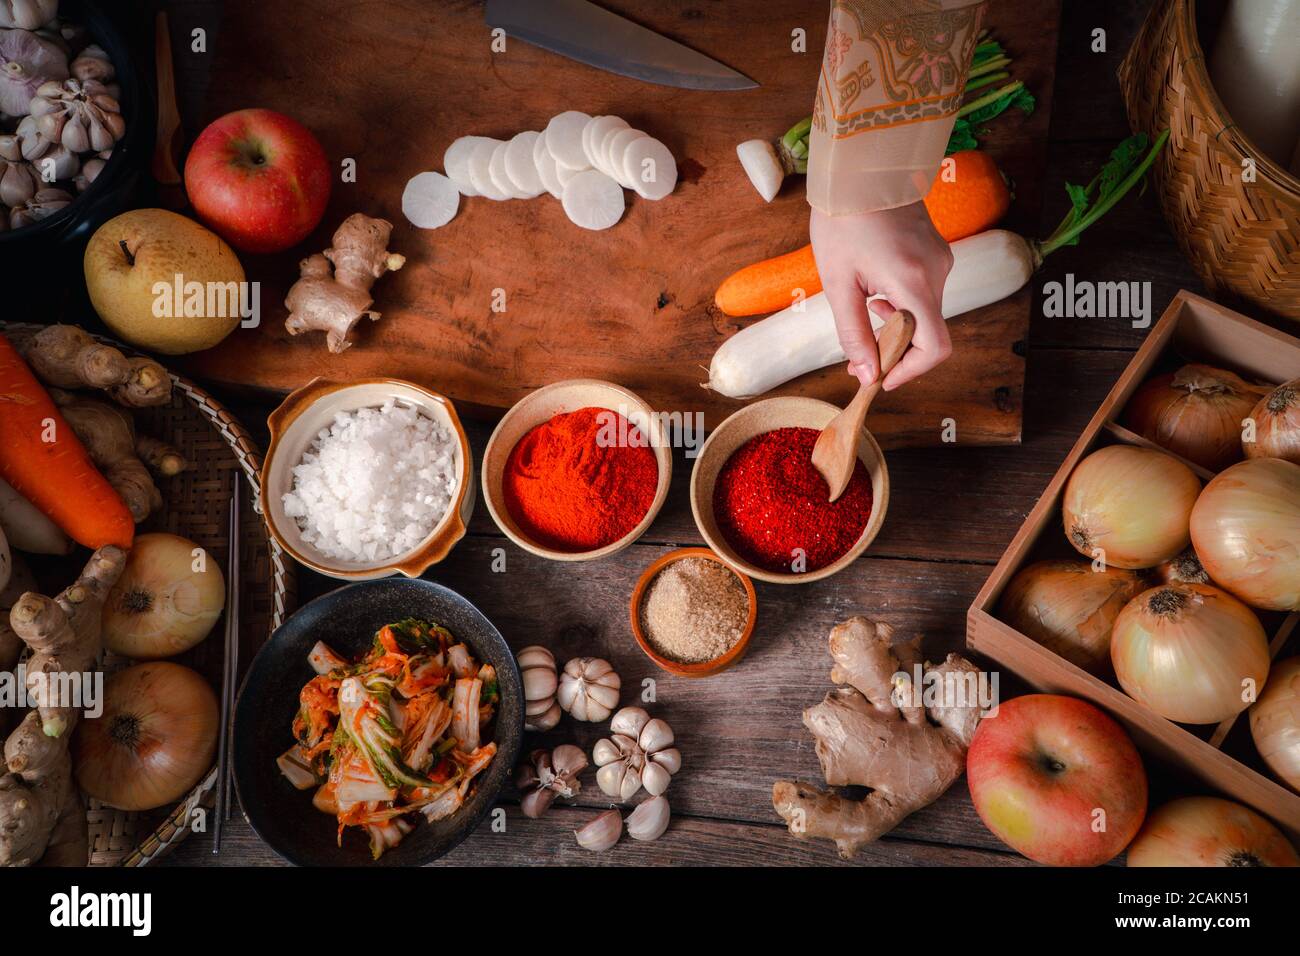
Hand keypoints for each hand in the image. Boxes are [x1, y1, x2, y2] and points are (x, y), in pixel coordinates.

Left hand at [809, 201, 953, 389]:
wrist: (860, 168)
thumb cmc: (843, 220)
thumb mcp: (839, 283)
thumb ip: (854, 332)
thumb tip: (867, 373)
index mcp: (914, 282)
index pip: (935, 347)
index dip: (910, 371)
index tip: (881, 377)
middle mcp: (938, 272)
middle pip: (927, 332)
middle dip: (893, 347)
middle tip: (858, 348)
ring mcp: (942, 260)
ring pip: (924, 312)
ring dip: (895, 322)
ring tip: (864, 303)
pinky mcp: (938, 252)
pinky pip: (924, 292)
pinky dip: (902, 303)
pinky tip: (876, 286)